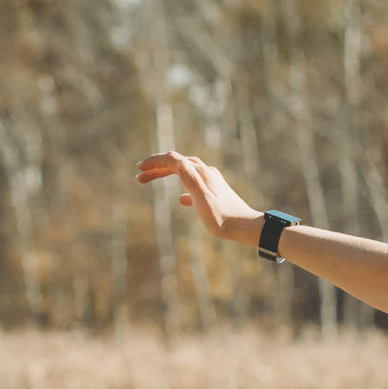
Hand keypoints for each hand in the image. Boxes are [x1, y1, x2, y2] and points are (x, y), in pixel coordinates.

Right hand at [135, 151, 261, 243]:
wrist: (248, 228)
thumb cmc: (225, 219)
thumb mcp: (204, 201)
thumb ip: (191, 181)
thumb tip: (178, 161)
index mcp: (201, 173)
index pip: (173, 160)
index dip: (154, 162)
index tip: (139, 169)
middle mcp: (207, 173)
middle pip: (178, 163)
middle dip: (157, 167)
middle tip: (139, 176)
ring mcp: (212, 182)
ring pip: (185, 172)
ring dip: (167, 174)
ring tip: (152, 181)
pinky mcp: (216, 192)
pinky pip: (195, 185)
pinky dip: (184, 188)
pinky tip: (181, 200)